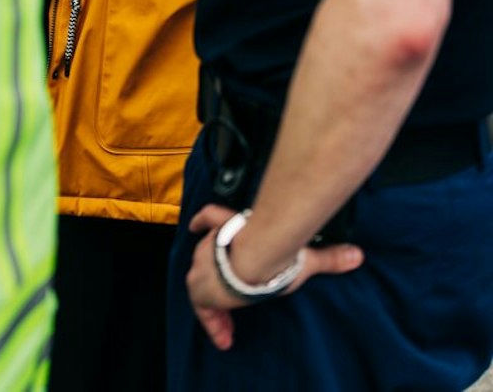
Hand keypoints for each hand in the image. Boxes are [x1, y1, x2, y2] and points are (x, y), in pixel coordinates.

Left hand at [185, 204, 363, 350]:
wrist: (252, 263)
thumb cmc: (274, 255)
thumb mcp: (301, 256)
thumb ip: (328, 257)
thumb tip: (357, 255)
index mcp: (232, 230)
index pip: (211, 217)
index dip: (204, 221)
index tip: (196, 224)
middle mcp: (213, 244)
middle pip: (204, 254)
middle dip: (212, 274)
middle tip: (223, 298)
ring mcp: (203, 264)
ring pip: (200, 280)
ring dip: (212, 301)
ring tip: (227, 327)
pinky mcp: (200, 289)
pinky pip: (201, 308)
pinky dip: (211, 322)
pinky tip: (221, 336)